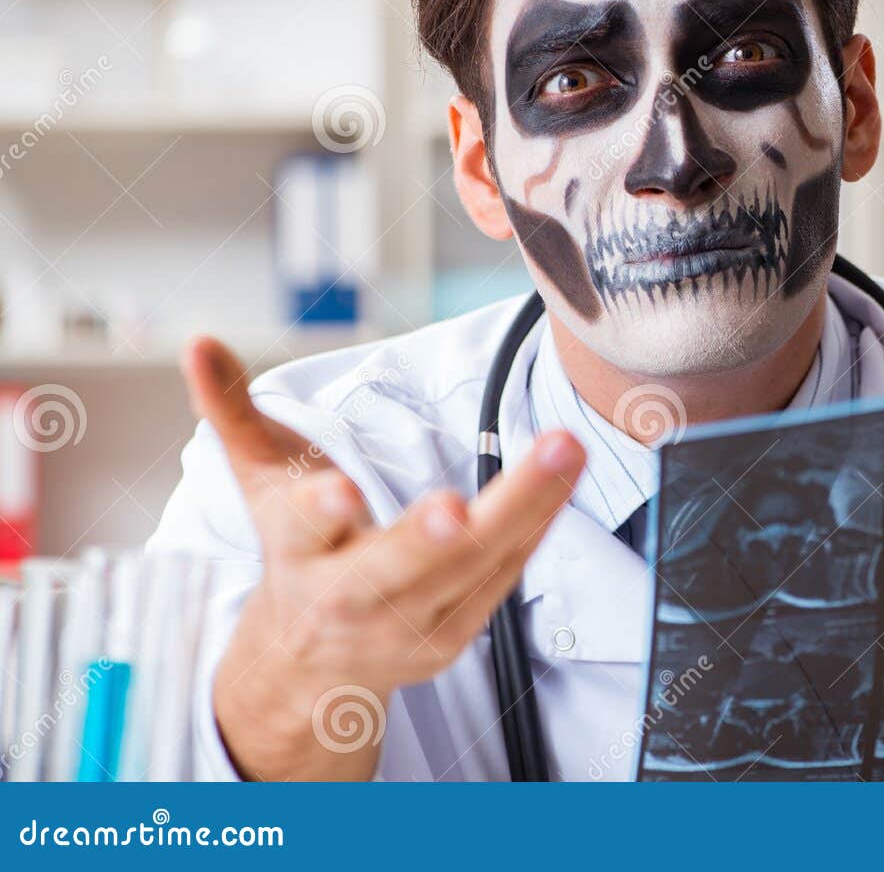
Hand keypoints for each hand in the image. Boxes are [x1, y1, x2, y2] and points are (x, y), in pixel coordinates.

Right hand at [184, 336, 581, 780]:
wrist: (316, 660)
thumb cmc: (301, 553)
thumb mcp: (261, 481)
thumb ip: (234, 409)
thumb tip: (199, 341)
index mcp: (299, 554)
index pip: (302, 530)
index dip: (318, 511)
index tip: (339, 492)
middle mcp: (350, 598)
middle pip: (394, 568)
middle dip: (428, 538)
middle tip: (461, 505)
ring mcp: (409, 624)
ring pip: (471, 569)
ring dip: (523, 509)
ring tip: (563, 450)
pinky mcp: (457, 633)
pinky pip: (504, 575)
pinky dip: (538, 526)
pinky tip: (566, 479)